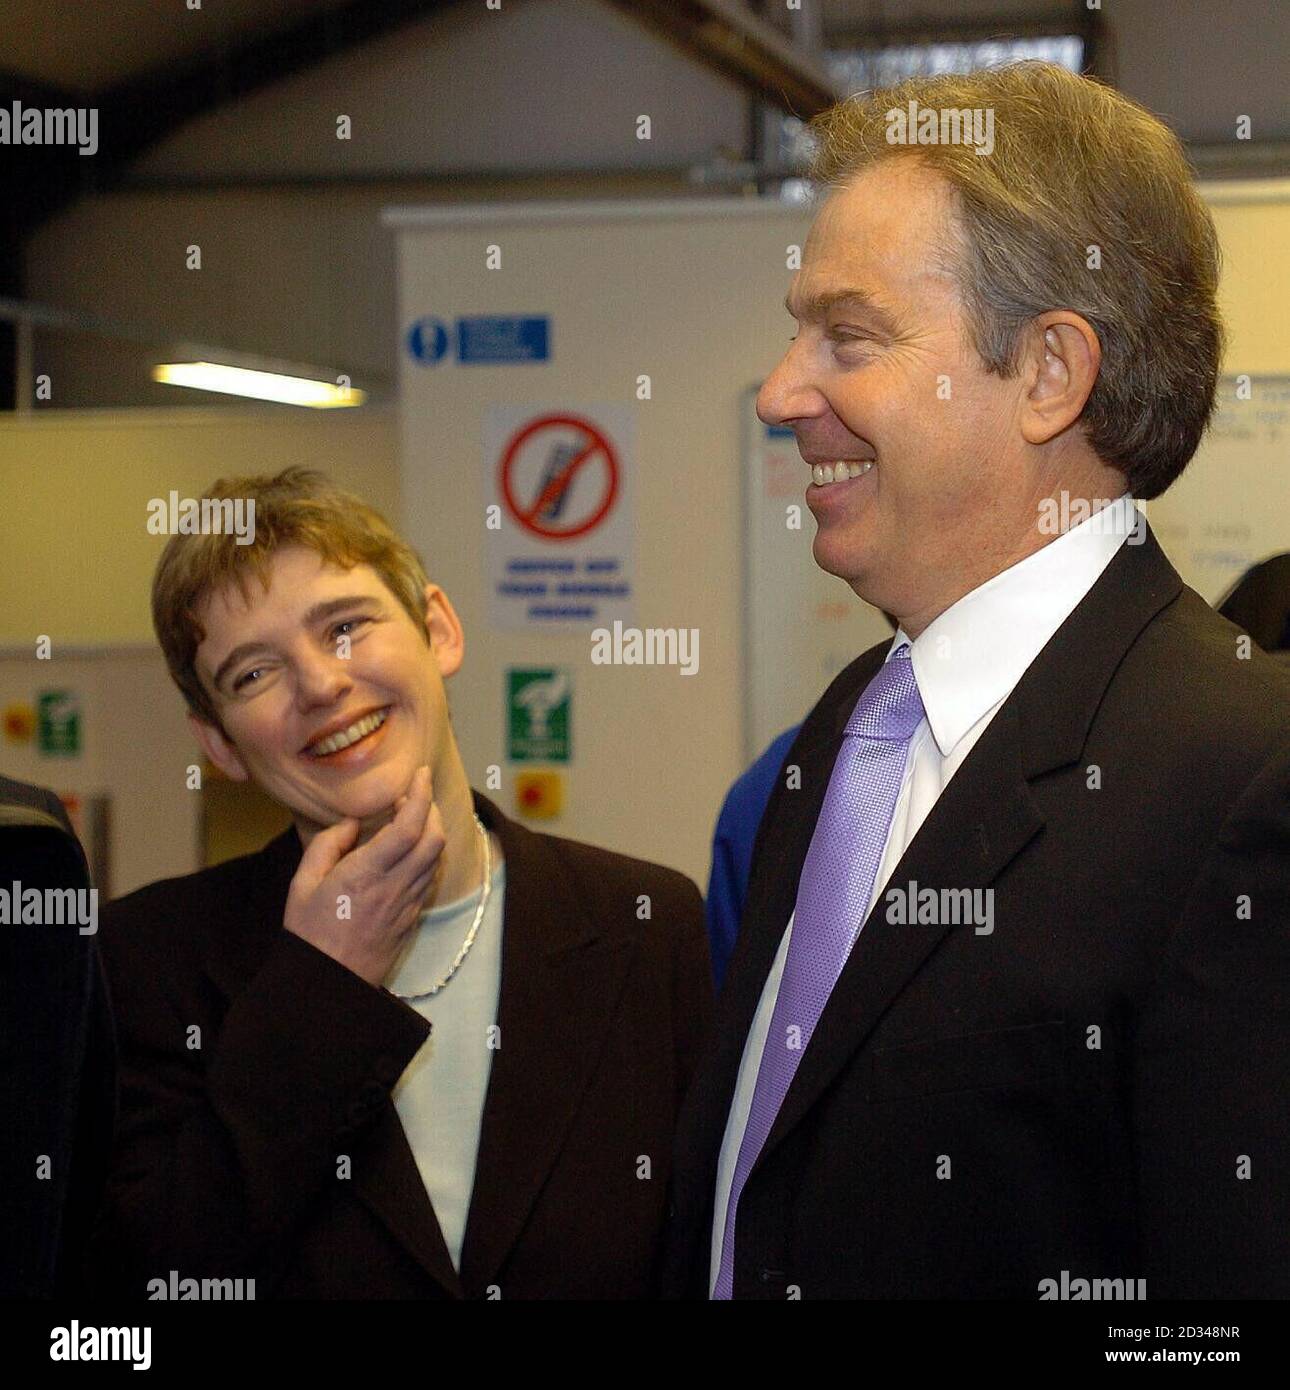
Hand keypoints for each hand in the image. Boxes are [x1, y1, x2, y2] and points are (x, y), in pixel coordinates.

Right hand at [283, 765, 444, 986]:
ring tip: (414, 816)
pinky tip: (412, 850)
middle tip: (416, 793)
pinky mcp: (412, 918)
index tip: (420, 775)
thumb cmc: (309, 933)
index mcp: (366, 874)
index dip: (420, 796)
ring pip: (437, 858)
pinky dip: (429, 855)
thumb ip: (327, 845)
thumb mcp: (303, 884)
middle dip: (432, 808)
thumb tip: (351, 821)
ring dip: (433, 831)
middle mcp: (395, 887)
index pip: (409, 827)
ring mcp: (408, 904)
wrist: (328, 984)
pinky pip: (429, 878)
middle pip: (434, 839)